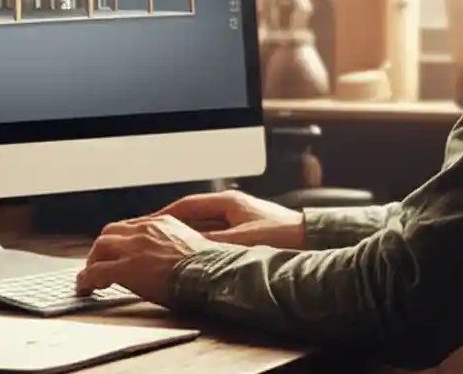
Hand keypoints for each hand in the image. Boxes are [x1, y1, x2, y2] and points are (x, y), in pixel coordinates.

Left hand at [75, 214, 225, 306]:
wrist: (212, 274)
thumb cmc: (210, 267)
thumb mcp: (193, 244)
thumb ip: (175, 245)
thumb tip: (170, 258)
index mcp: (162, 222)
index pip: (131, 226)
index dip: (119, 240)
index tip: (117, 251)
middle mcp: (145, 229)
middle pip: (110, 232)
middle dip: (102, 248)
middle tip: (99, 263)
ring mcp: (134, 247)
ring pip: (100, 247)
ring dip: (92, 262)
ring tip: (90, 277)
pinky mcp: (126, 268)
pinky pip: (96, 272)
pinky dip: (86, 280)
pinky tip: (85, 289)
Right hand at [155, 189, 304, 248]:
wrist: (315, 239)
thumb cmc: (284, 235)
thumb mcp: (240, 241)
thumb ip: (211, 243)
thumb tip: (184, 247)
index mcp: (229, 202)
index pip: (186, 205)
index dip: (163, 215)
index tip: (147, 225)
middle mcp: (234, 207)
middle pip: (194, 216)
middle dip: (173, 227)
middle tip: (153, 238)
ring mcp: (242, 218)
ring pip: (206, 228)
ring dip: (189, 238)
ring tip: (171, 249)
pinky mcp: (250, 232)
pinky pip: (218, 238)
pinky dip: (205, 246)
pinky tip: (200, 259)